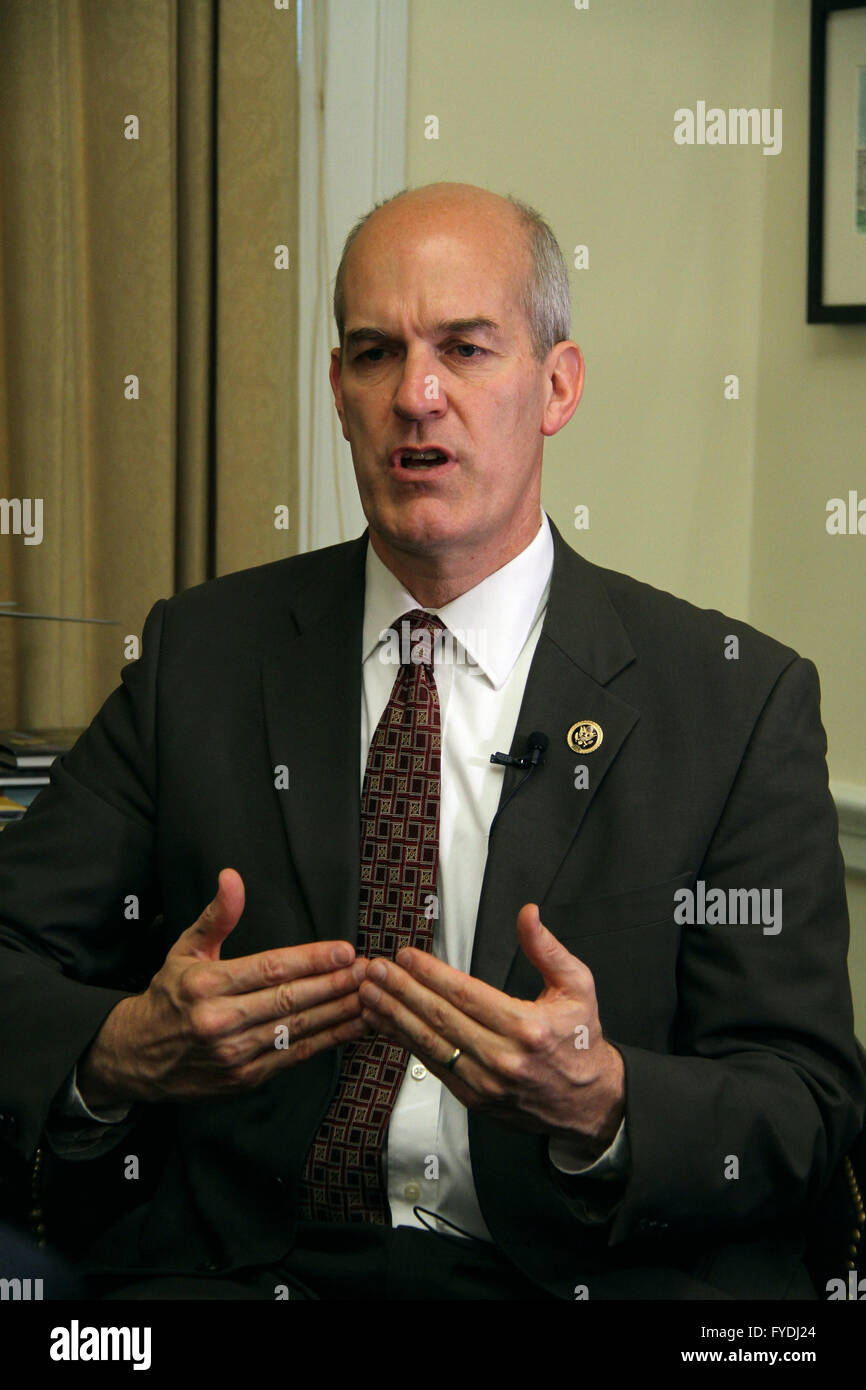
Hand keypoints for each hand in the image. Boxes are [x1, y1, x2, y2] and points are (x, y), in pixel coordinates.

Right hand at [77, 868, 371, 1106]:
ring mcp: (233, 1054)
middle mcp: (220, 1021)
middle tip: (368, 971)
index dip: (312, 960)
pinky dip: (328, 1041)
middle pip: (290, 1000)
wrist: (136, 1057)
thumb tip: (232, 878)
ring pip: (298, 1030)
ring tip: (370, 995)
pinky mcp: (244, 1078)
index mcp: (206, 984)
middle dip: (335, 984)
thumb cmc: (167, 998)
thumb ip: (216, 916)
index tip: (344, 951)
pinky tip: (352, 1026)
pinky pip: (294, 1057)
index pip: (270, 968)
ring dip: (339, 1012)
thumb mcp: (184, 949)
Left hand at [358, 903, 624, 1162]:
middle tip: (374, 970)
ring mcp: (486, 1082)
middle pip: (440, 1018)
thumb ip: (548, 949)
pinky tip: (386, 1024)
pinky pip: (432, 1066)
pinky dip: (405, 1043)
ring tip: (368, 994)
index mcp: (527, 1026)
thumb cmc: (581, 1039)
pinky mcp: (474, 1098)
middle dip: (401, 991)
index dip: (430, 974)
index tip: (406, 956)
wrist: (589, 1102)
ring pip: (429, 1044)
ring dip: (394, 1016)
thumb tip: (527, 914)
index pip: (465, 994)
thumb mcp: (577, 987)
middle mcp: (503, 1057)